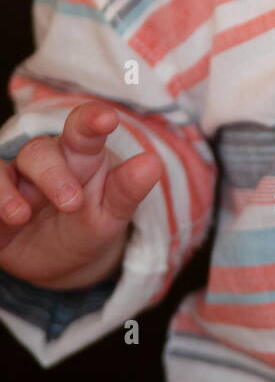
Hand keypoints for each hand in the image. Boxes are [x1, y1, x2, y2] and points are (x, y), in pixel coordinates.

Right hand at [0, 101, 161, 289]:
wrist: (62, 261)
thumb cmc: (90, 224)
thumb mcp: (111, 214)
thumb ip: (127, 190)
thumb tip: (151, 164)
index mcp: (80, 156)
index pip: (84, 130)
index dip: (91, 120)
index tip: (106, 119)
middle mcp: (44, 164)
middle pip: (39, 153)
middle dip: (52, 174)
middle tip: (72, 203)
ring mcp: (14, 185)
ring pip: (0, 171)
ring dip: (5, 191)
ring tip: (19, 216)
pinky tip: (0, 220)